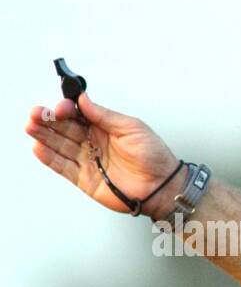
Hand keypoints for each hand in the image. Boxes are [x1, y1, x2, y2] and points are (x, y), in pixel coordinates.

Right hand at [25, 94, 183, 219]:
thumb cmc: (155, 157)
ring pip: (59, 146)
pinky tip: (38, 148)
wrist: (163, 186)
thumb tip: (83, 100)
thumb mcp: (132, 128)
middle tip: (36, 114)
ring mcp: (87, 160)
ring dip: (44, 136)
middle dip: (48, 120)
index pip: (77, 115)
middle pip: (63, 129)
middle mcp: (93, 142)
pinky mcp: (85, 179)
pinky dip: (50, 158)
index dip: (66, 110)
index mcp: (104, 127)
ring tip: (31, 126)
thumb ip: (105, 115)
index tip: (60, 108)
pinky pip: (63, 167)